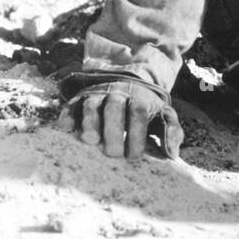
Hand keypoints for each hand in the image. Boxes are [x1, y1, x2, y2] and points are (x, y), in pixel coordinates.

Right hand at [56, 72, 182, 159]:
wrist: (130, 82)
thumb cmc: (147, 107)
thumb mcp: (163, 115)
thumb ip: (171, 130)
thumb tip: (172, 154)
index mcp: (140, 98)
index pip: (138, 112)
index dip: (136, 134)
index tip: (133, 156)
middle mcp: (118, 94)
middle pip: (114, 107)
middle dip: (113, 131)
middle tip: (113, 153)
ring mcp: (97, 94)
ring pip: (91, 104)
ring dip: (90, 122)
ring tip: (91, 142)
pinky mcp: (80, 99)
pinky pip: (71, 105)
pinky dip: (67, 116)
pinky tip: (66, 129)